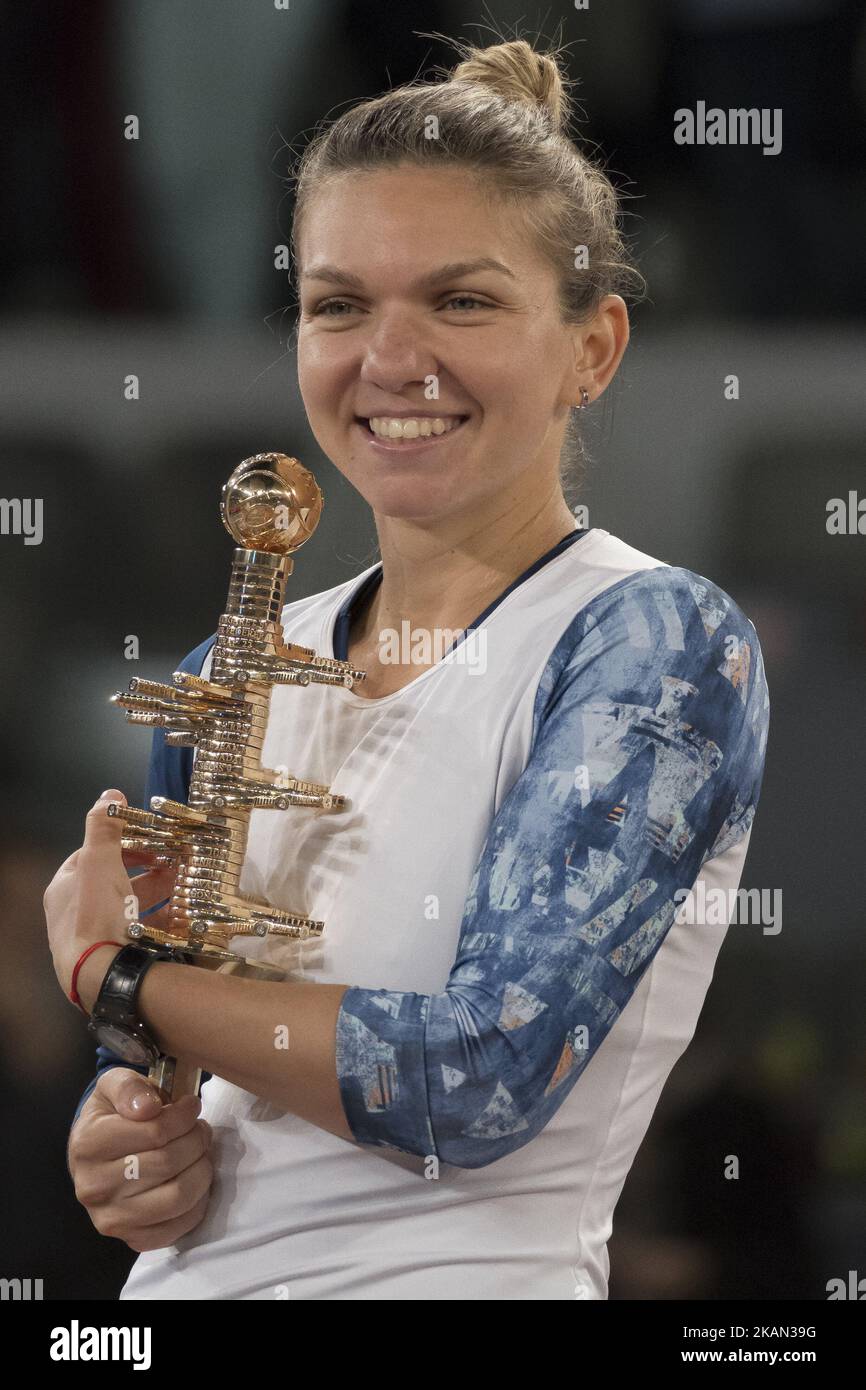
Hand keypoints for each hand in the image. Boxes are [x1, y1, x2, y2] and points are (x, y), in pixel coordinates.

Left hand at [44, 789, 177, 998]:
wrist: (100, 974)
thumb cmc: (94, 912)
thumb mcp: (98, 860)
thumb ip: (104, 826)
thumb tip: (110, 794)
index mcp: (64, 888)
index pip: (90, 855)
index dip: (119, 843)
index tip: (147, 838)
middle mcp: (75, 912)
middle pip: (116, 881)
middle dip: (147, 869)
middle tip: (172, 860)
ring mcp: (95, 935)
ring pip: (132, 906)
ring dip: (159, 892)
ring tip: (184, 882)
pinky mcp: (115, 954)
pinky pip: (143, 930)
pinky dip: (163, 919)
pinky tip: (182, 915)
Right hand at [69, 1067, 213, 1252]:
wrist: (95, 1154)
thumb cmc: (111, 1115)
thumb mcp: (113, 1085)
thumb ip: (129, 1087)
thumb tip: (148, 1107)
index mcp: (88, 1145)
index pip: (155, 1132)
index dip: (185, 1115)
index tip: (192, 1106)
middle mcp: (94, 1187)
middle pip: (169, 1163)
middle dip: (196, 1140)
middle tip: (200, 1129)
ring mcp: (111, 1219)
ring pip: (177, 1197)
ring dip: (202, 1170)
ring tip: (200, 1153)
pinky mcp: (131, 1239)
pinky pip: (178, 1228)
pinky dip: (198, 1203)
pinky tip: (194, 1180)